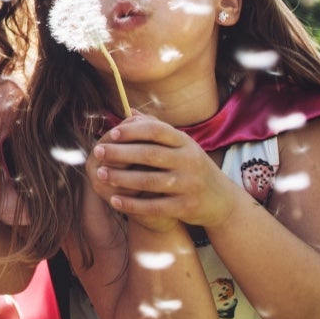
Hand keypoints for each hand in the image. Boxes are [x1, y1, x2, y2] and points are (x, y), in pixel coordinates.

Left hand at [91, 115, 244, 232]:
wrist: (222, 201)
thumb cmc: (193, 167)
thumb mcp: (182, 146)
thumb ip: (156, 129)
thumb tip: (129, 111)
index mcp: (186, 143)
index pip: (156, 131)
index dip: (132, 131)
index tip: (111, 134)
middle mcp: (189, 161)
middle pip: (149, 154)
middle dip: (119, 153)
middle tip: (97, 152)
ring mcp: (189, 185)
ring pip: (149, 181)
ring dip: (121, 178)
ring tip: (100, 174)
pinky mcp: (186, 207)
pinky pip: (154, 206)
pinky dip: (132, 205)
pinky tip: (114, 201)